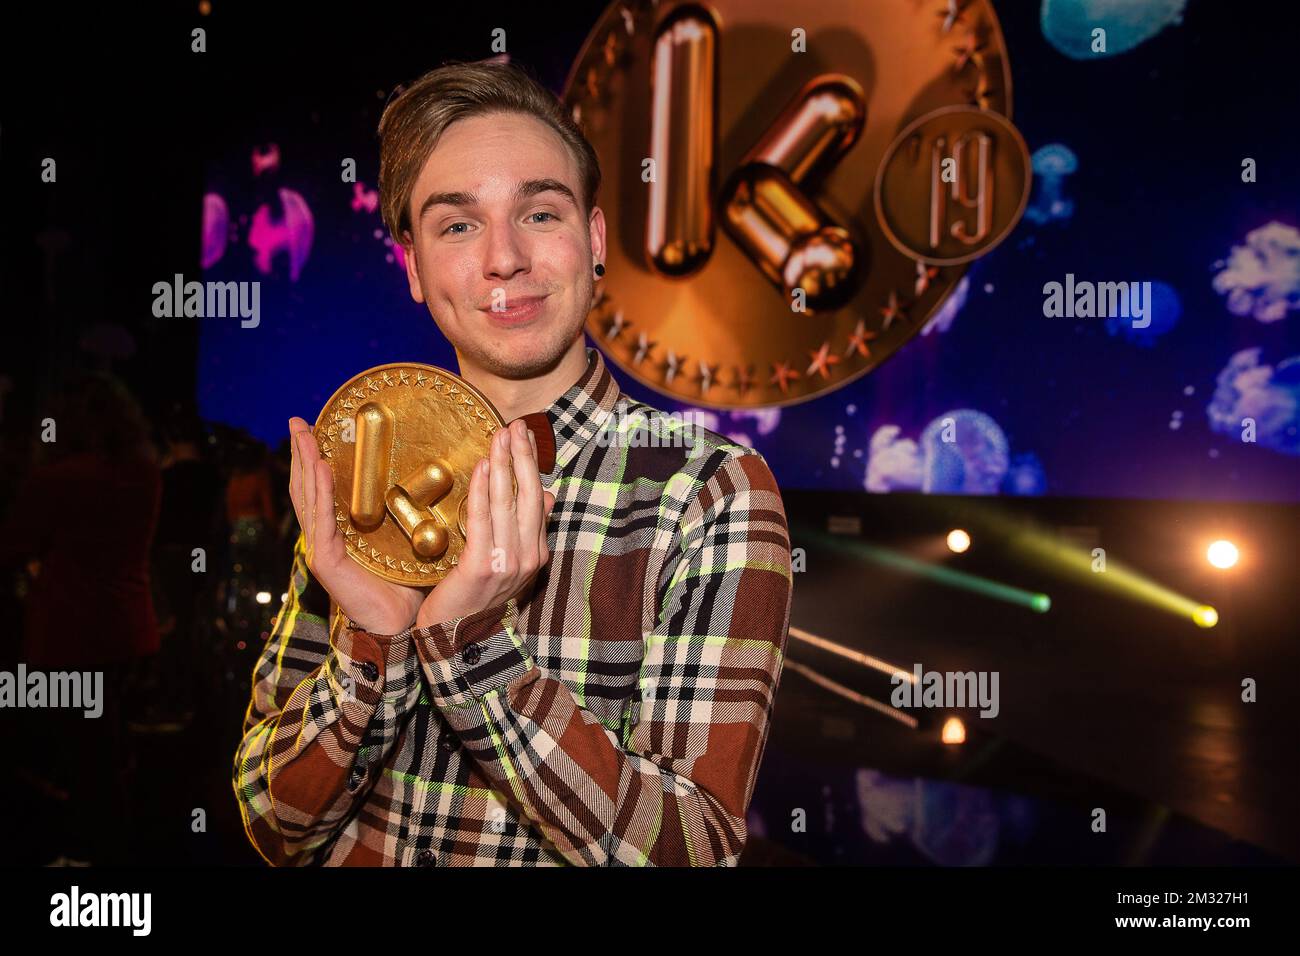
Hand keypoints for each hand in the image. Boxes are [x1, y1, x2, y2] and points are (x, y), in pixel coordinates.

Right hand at [287, 417, 426, 634]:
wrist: (403, 625)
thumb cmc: (406, 585)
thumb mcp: (404, 540)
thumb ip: (405, 514)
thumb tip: (432, 480)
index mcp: (340, 533)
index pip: (321, 489)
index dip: (314, 459)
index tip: (314, 428)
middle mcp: (325, 538)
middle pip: (306, 487)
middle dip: (301, 453)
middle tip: (297, 421)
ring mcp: (322, 549)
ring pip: (308, 497)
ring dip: (304, 463)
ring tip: (303, 434)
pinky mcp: (327, 560)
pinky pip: (322, 518)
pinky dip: (319, 490)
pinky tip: (318, 466)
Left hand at [414, 418, 555, 627]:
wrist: (454, 639)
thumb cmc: (474, 597)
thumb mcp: (508, 561)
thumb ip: (526, 529)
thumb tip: (549, 495)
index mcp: (537, 554)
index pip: (539, 498)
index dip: (532, 463)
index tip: (526, 434)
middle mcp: (529, 557)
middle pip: (529, 495)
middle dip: (522, 455)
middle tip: (516, 424)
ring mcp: (508, 563)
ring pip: (507, 502)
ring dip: (503, 464)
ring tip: (498, 435)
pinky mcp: (482, 567)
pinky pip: (482, 519)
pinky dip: (481, 489)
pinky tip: (479, 466)